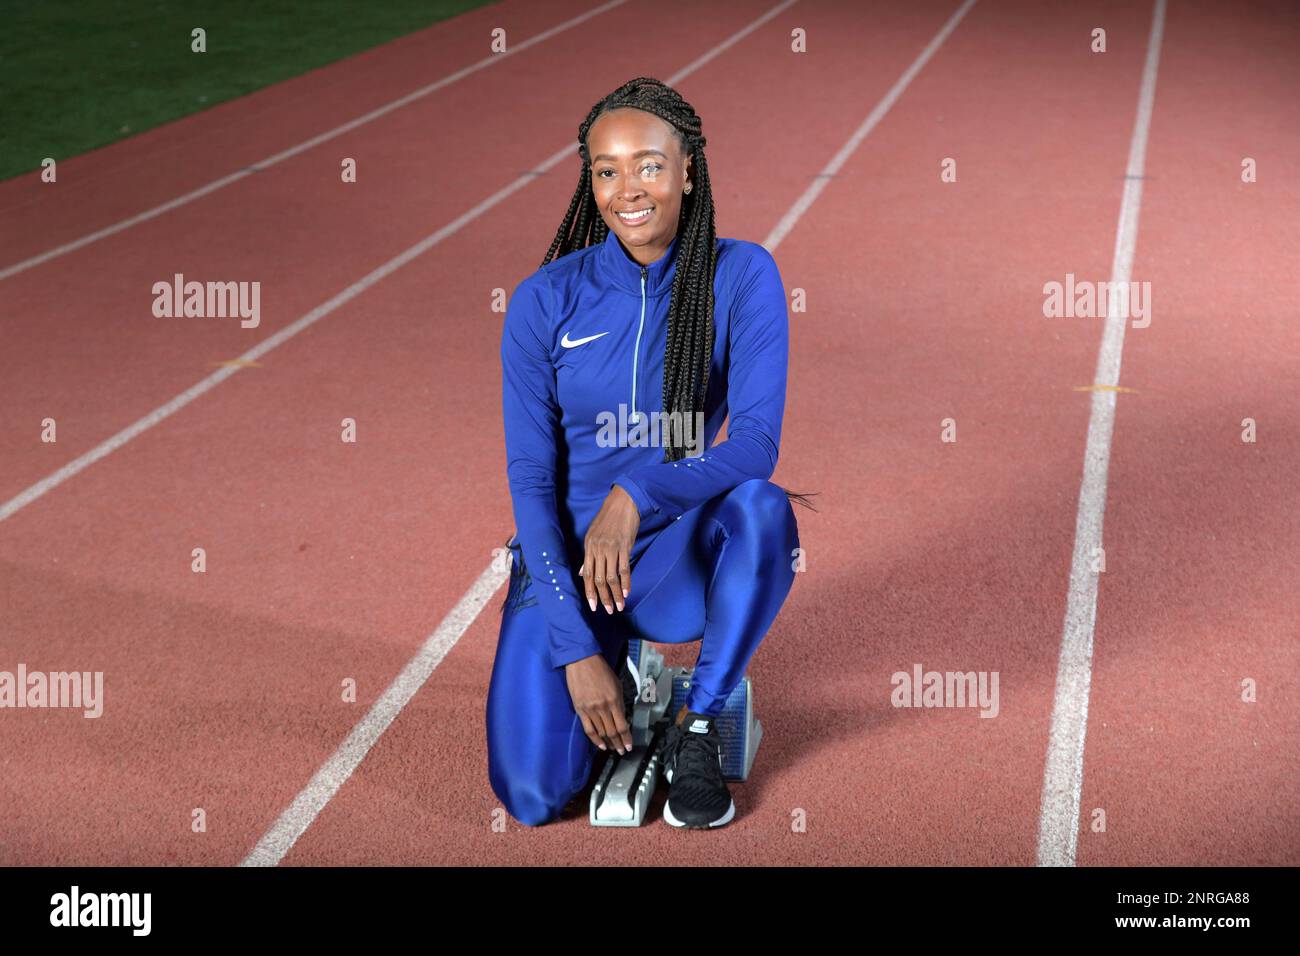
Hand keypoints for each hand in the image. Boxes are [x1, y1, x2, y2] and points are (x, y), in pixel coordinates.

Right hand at [565, 654, 632, 753]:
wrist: (582, 662)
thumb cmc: (601, 670)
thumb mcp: (616, 684)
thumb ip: (619, 702)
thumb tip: (621, 716)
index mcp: (614, 700)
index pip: (622, 725)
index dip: (626, 738)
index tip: (629, 746)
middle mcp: (603, 707)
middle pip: (612, 732)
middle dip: (618, 743)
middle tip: (621, 750)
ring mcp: (591, 710)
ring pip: (601, 732)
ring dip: (608, 743)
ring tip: (612, 749)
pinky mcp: (580, 710)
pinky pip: (588, 729)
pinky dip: (595, 740)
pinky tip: (600, 746)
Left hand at [578, 484, 638, 613]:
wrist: (623, 503)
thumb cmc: (608, 519)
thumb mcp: (593, 535)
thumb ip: (588, 555)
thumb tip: (583, 572)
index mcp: (589, 548)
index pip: (587, 575)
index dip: (589, 592)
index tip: (593, 606)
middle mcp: (598, 549)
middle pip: (599, 579)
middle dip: (603, 597)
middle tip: (608, 610)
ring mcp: (611, 548)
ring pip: (611, 577)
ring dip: (615, 594)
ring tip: (619, 606)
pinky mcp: (624, 546)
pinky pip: (624, 568)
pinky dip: (626, 582)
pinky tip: (627, 592)